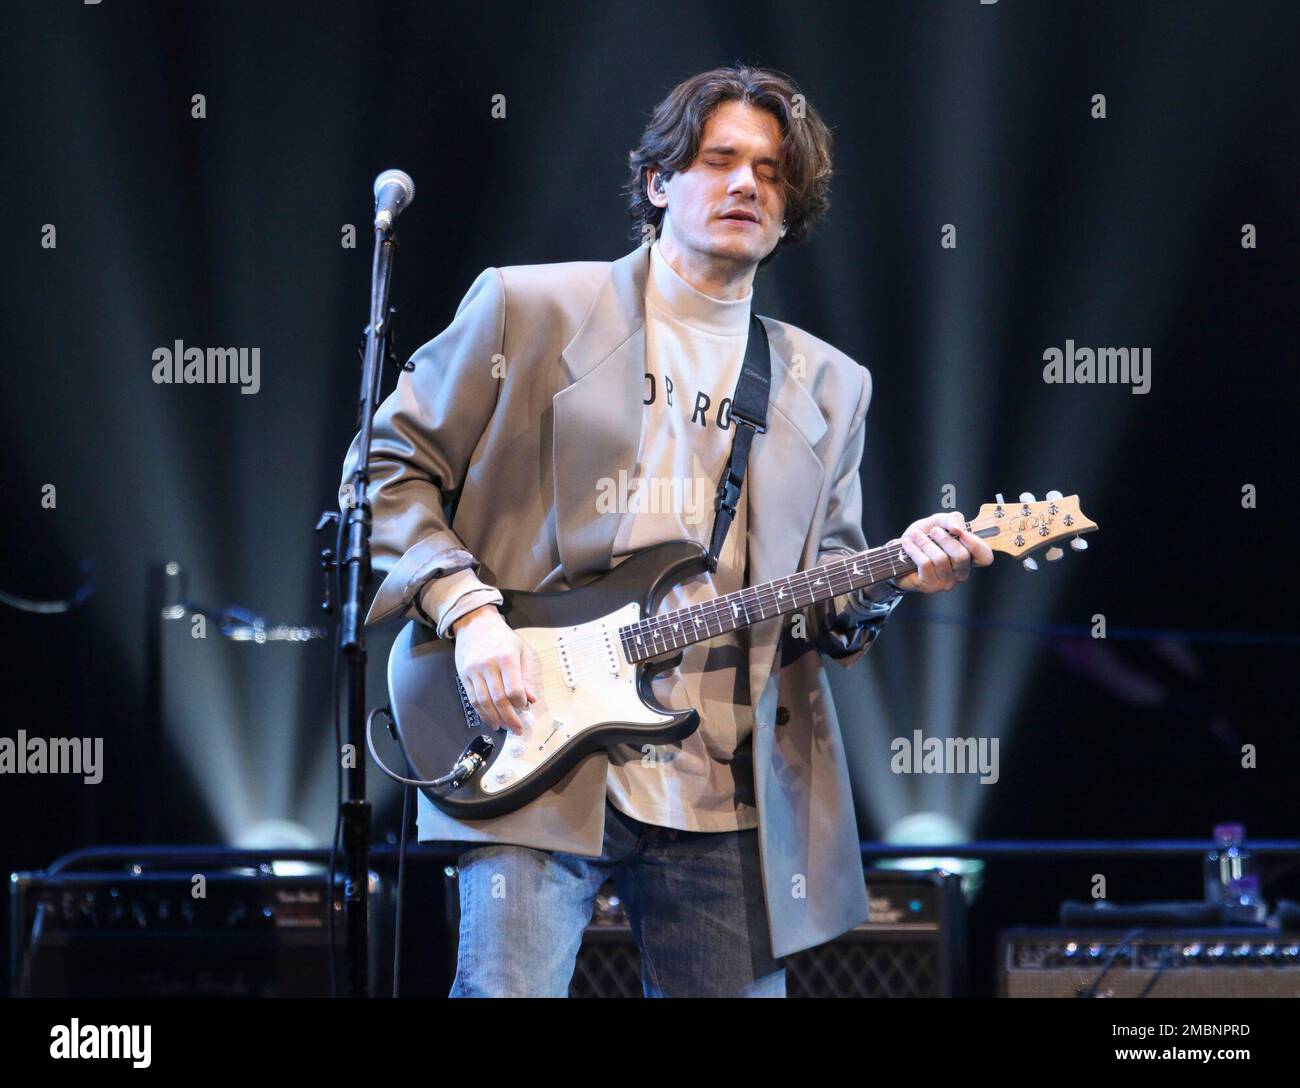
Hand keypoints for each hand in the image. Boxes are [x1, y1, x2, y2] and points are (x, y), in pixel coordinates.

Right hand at [452, 605, 537, 735]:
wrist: (475, 623)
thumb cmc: (502, 637)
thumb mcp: (521, 650)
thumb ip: (527, 675)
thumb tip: (532, 699)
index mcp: (506, 658)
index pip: (514, 689)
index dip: (520, 703)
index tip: (524, 708)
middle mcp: (488, 665)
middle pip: (498, 699)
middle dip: (509, 718)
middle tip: (517, 729)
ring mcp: (474, 671)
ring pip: (483, 702)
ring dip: (494, 718)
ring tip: (502, 727)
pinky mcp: (463, 675)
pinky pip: (472, 699)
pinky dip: (481, 712)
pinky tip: (489, 719)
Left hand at [892, 511, 993, 592]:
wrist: (898, 553)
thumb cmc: (923, 538)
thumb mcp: (938, 522)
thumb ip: (951, 519)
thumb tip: (957, 528)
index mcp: (968, 557)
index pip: (985, 557)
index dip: (975, 544)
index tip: (959, 532)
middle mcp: (961, 572)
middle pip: (961, 556)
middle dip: (945, 539)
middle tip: (933, 531)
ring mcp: (946, 581)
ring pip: (941, 559)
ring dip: (925, 543)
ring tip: (915, 536)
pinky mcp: (930, 586)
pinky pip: (925, 564)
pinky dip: (914, 550)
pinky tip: (908, 544)